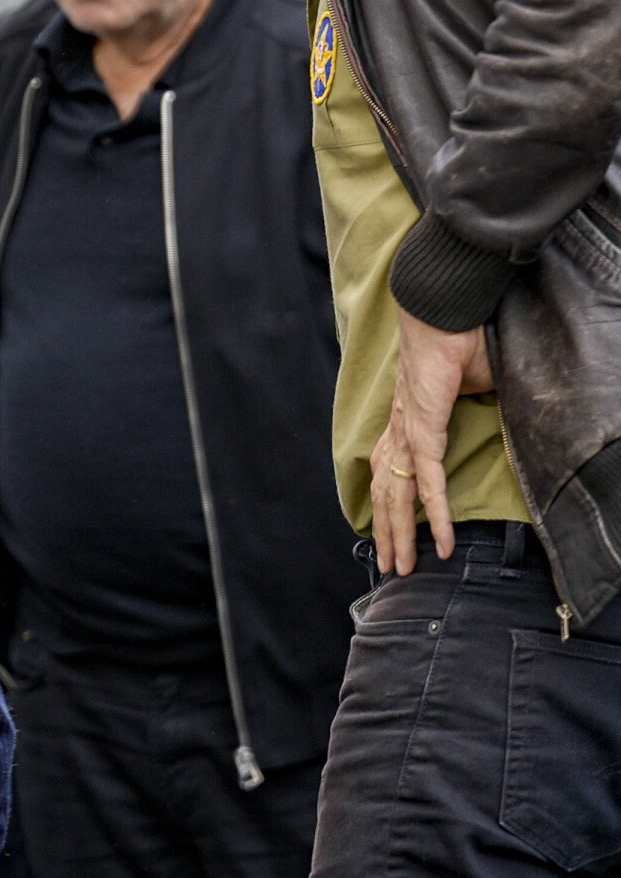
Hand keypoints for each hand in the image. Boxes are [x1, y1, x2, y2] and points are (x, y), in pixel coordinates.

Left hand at [369, 309, 493, 577]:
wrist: (445, 310)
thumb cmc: (459, 340)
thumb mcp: (472, 383)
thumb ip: (476, 405)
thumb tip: (492, 409)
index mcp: (405, 419)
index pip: (390, 470)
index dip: (389, 504)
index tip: (391, 531)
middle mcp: (399, 430)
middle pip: (385, 493)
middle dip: (387, 533)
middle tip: (391, 567)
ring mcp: (408, 431)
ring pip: (397, 496)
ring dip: (401, 534)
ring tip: (404, 567)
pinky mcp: (424, 428)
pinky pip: (428, 481)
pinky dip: (435, 514)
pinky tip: (442, 541)